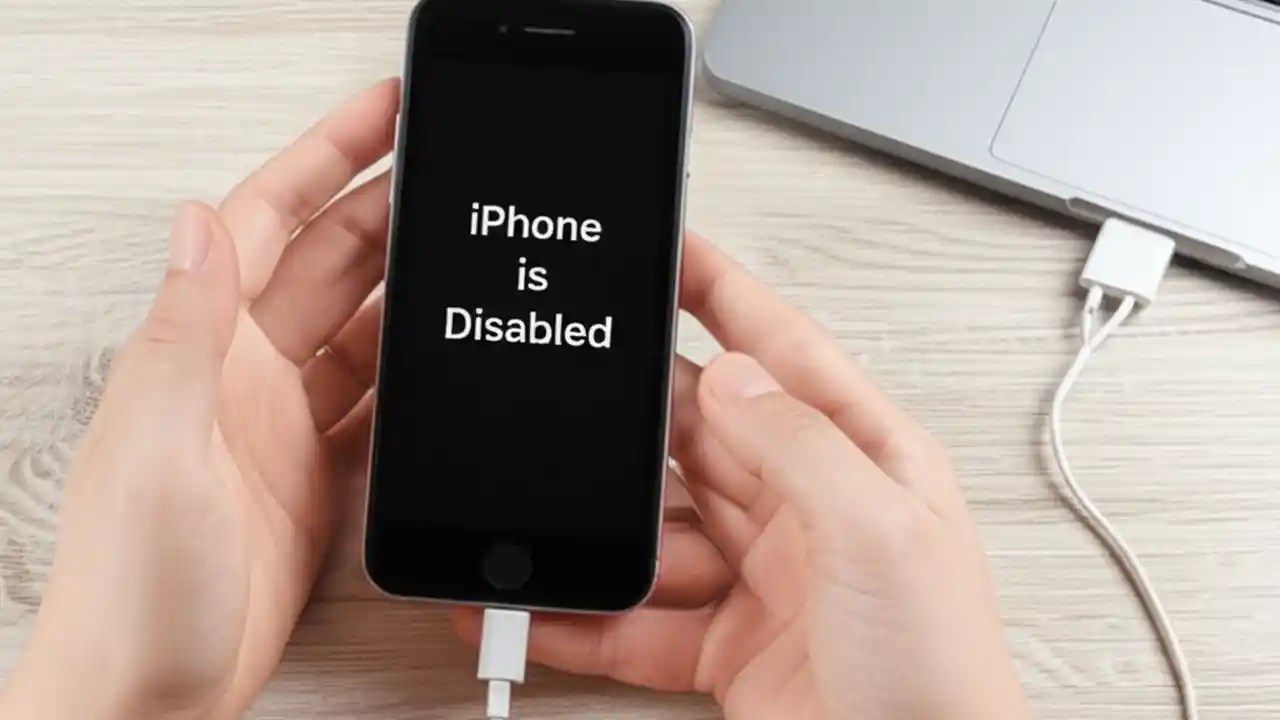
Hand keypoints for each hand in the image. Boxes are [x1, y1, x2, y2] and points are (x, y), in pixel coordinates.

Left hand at [0, 80, 400, 718]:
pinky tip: (439, 356)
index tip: (381, 112)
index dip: (324, 155)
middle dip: (384, 207)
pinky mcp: (317, 477)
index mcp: (200, 353)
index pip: (266, 221)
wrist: (150, 696)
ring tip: (456, 248)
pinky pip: (376, 403)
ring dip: (404, 284)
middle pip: (327, 264)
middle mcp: (241, 378)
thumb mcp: (153, 448)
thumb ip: (184, 333)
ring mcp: (282, 427)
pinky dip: (411, 374)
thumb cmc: (132, 590)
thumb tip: (201, 222)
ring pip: (360, 327)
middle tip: (444, 172)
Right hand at [458, 234, 1031, 719]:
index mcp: (863, 458)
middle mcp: (811, 506)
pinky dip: (587, 614)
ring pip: (659, 522)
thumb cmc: (941, 678)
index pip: (781, 348)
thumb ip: (798, 444)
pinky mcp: (726, 643)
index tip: (666, 248)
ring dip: (604, 526)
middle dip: (640, 409)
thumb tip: (729, 374)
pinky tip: (548, 604)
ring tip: (549, 511)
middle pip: (704, 429)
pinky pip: (639, 616)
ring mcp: (763, 575)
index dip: (720, 291)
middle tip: (575, 382)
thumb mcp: (879, 534)